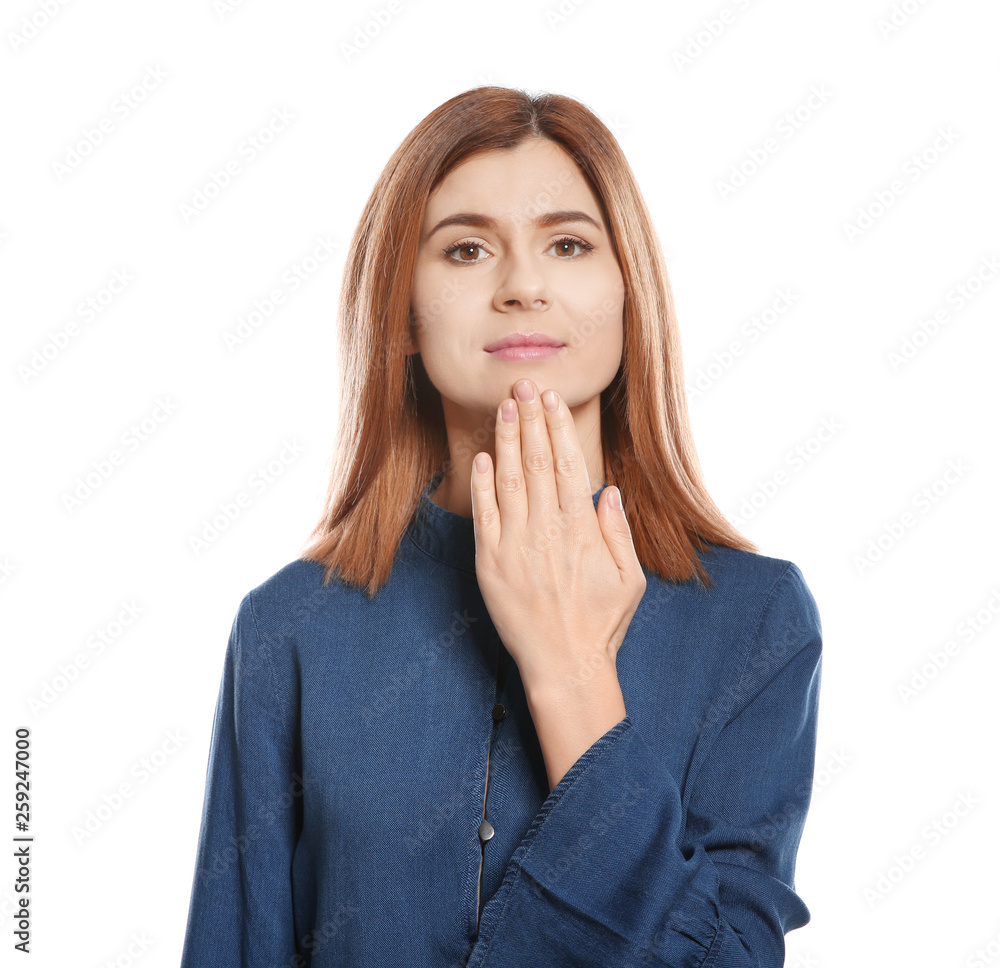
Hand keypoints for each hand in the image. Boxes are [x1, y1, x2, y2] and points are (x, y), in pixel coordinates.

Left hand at [469, 378, 646, 692]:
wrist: (563, 664)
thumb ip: (619, 532)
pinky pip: (484, 514)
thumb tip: (610, 491)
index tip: (552, 399)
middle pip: (537, 462)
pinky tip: (483, 456)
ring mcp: (514, 545)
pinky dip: (482, 483)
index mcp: (581, 530)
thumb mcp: (630, 579)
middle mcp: (546, 530)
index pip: (567, 465)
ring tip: (504, 407)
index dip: (558, 428)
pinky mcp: (489, 563)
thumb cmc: (601, 623)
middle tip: (523, 385)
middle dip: (530, 420)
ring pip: (508, 481)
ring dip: (506, 440)